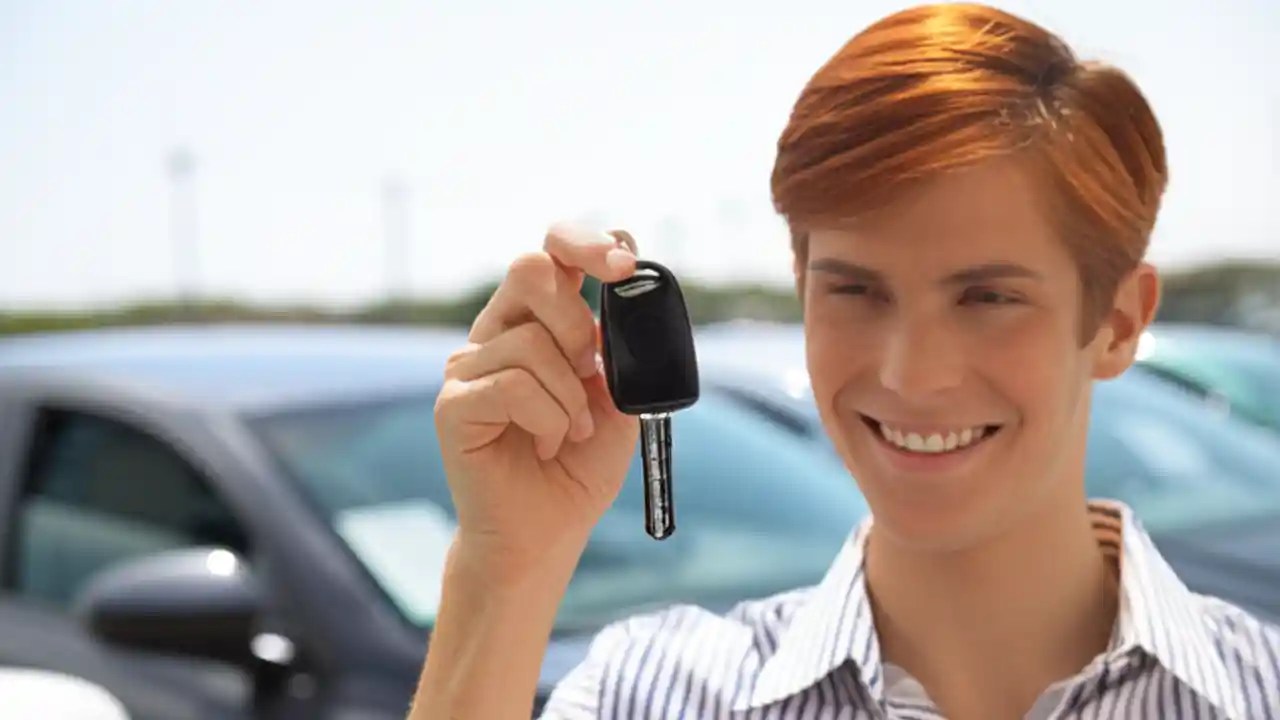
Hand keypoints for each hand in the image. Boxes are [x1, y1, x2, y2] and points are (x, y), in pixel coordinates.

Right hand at [434, 222, 640, 576]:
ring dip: (571, 396)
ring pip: (532, 343)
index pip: (552, 252)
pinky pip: (514, 386)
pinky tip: (544, 444)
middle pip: (531, 270)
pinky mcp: (453, 404)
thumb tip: (622, 297)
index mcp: (537, 321)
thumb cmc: (578, 466)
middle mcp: (497, 333)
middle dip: (576, 319)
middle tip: (592, 370)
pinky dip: (548, 419)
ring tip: (569, 432)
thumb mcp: (618, 400)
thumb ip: (619, 349)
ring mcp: (469, 366)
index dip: (587, 243)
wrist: (545, 535)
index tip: (624, 262)